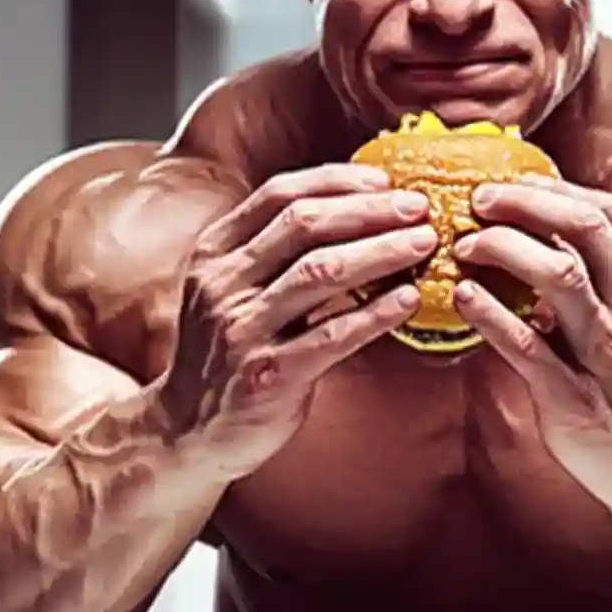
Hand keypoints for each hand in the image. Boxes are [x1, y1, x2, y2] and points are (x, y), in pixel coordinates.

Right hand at [157, 163, 436, 478]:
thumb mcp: (232, 289)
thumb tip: (354, 209)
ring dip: (381, 252)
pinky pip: (332, 336)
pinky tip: (410, 300)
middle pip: (304, 225)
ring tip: (425, 244)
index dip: (337, 181)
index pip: (279, 194)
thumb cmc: (228, 352)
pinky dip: (376, 314)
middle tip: (420, 208)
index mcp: (216, 252)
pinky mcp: (267, 376)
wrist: (186, 432)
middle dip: (370, 210)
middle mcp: (224, 283)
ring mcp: (243, 329)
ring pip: (321, 273)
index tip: (386, 180)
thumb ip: (274, 252)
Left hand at [452, 176, 611, 506]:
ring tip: (464, 245)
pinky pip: (527, 345)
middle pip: (585, 229)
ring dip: (504, 249)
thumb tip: (543, 229)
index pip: (609, 213)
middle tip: (478, 199)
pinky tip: (463, 297)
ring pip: (561, 276)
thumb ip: (609, 275)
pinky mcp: (576, 397)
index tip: (511, 183)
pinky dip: (490, 315)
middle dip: (525, 204)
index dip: (555, 189)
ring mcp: (611, 354)